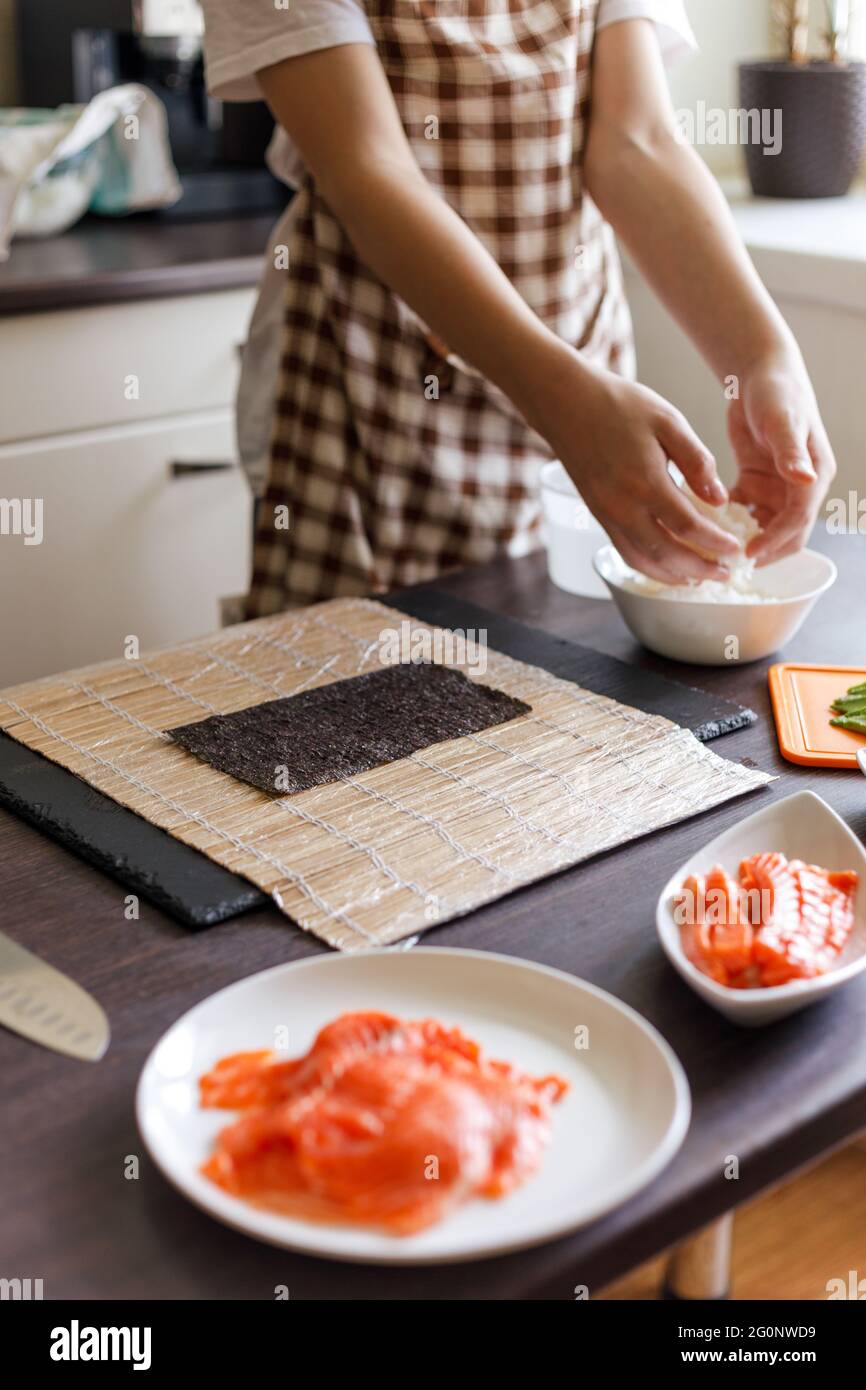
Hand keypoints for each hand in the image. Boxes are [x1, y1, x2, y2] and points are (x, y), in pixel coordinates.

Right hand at [531, 354, 740, 584]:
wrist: (566, 403)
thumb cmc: (619, 405)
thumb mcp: (668, 420)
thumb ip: (697, 461)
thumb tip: (719, 499)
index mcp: (646, 481)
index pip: (688, 526)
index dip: (715, 543)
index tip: (736, 549)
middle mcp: (623, 506)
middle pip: (666, 553)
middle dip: (699, 568)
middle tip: (725, 574)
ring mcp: (607, 514)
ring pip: (643, 561)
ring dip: (673, 575)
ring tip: (699, 578)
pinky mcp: (598, 515)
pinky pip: (625, 552)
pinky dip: (649, 567)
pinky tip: (667, 566)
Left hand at [728, 354, 835, 565]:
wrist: (759, 374)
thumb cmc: (776, 392)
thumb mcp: (782, 420)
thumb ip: (791, 452)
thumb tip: (806, 480)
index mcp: (814, 475)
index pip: (798, 519)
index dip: (775, 540)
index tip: (748, 553)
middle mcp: (798, 487)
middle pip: (786, 534)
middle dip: (762, 551)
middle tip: (728, 563)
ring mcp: (776, 488)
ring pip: (763, 529)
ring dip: (742, 540)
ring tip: (713, 549)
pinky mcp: (755, 484)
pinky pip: (742, 513)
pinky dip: (726, 522)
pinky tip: (704, 524)